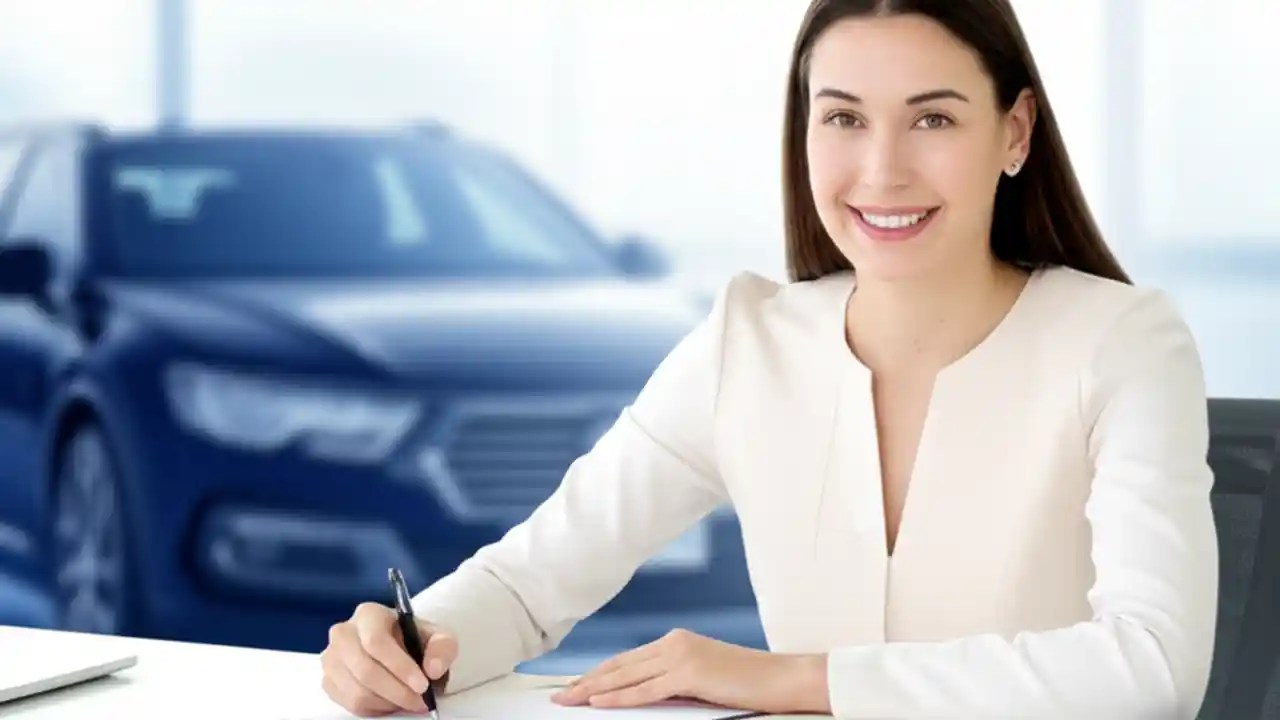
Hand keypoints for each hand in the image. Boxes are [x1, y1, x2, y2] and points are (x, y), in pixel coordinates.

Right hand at [320, 602, 457, 716]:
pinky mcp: (328, 681)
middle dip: (398, 691)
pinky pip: (350, 704)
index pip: (376, 641)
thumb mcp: (437, 637)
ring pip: (357, 691)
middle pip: (365, 670)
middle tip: (421, 701)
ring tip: (410, 701)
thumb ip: (442, 647)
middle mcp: (343, 633)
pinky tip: (392, 701)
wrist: (398, 649)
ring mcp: (331, 659)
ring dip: (389, 702)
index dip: (399, 667)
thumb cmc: (415, 640)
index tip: (422, 685)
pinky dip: (376, 708)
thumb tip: (432, 669)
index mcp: (368, 614)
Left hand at [550, 629, 829, 714]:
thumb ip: (671, 683)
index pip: (627, 660)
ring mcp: (681, 655)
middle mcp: (674, 642)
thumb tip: (639, 696)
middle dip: (587, 681)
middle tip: (561, 695)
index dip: (599, 673)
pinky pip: (645, 690)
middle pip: (620, 666)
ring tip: (569, 700)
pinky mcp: (689, 673)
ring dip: (594, 690)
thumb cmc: (745, 683)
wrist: (779, 678)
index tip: (576, 686)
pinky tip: (598, 702)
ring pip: (626, 676)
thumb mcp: (701, 679)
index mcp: (675, 641)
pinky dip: (619, 697)